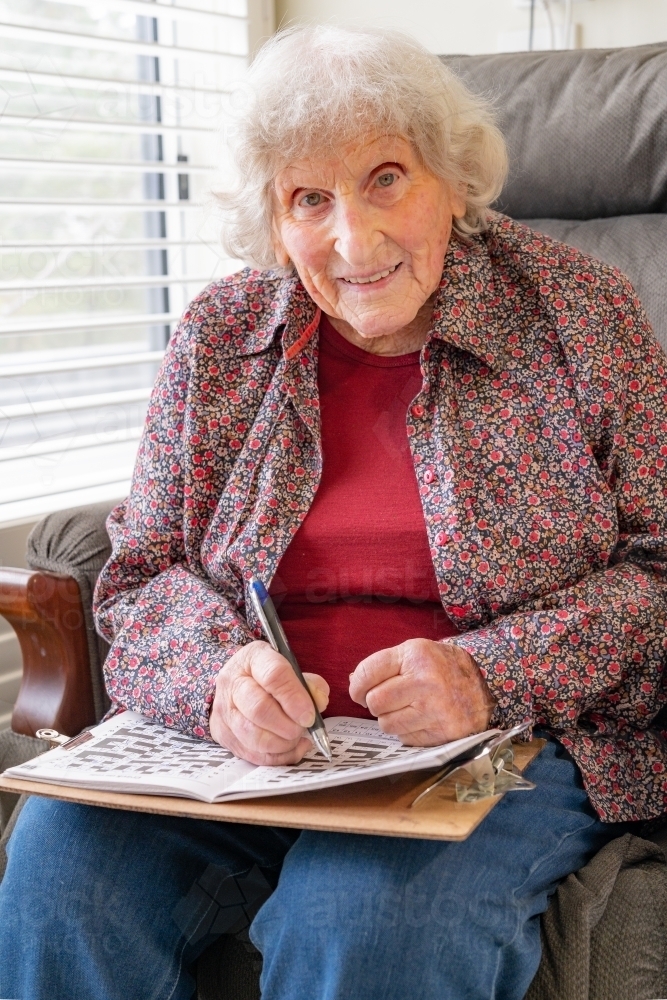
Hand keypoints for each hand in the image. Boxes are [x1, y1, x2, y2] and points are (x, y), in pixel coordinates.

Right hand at [210, 640, 328, 764]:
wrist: (236, 684)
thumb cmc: (268, 675)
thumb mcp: (289, 667)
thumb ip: (309, 683)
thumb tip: (319, 701)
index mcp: (252, 659)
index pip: (274, 676)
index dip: (294, 698)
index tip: (309, 714)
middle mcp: (232, 683)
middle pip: (259, 709)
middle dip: (288, 725)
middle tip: (303, 728)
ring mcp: (225, 711)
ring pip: (253, 736)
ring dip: (282, 744)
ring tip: (296, 738)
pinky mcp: (224, 736)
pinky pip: (252, 755)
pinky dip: (277, 757)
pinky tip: (290, 748)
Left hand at [349, 639, 494, 745]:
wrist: (483, 682)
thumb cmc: (441, 666)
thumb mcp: (413, 652)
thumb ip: (382, 665)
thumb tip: (354, 682)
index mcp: (416, 657)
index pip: (368, 673)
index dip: (357, 686)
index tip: (360, 691)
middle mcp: (426, 683)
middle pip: (375, 703)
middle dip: (375, 703)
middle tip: (387, 699)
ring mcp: (436, 711)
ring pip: (387, 725)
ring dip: (391, 718)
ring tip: (406, 708)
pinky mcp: (442, 733)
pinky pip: (405, 738)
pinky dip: (407, 731)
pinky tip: (421, 718)